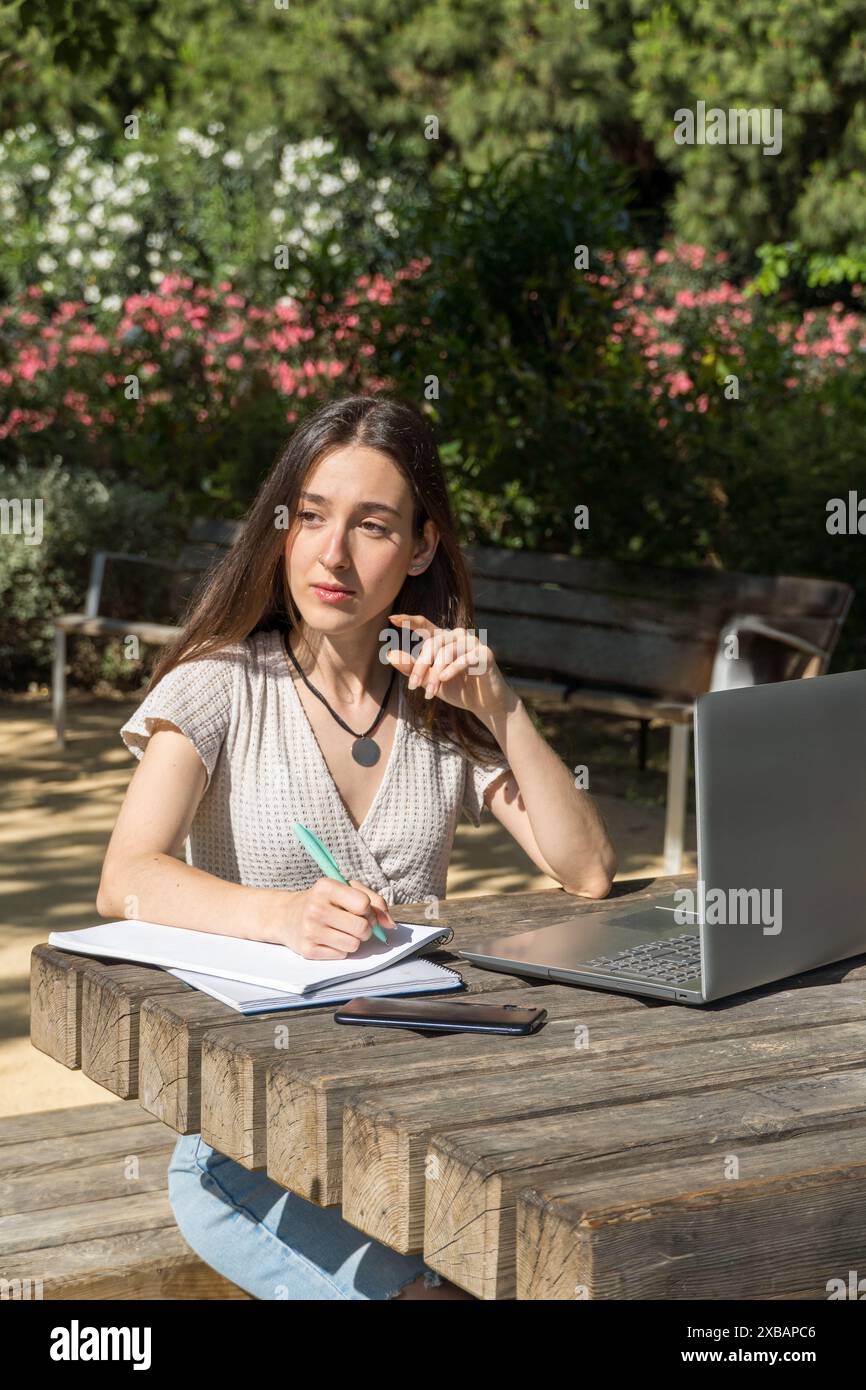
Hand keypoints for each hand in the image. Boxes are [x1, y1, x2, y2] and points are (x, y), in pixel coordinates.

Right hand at [264, 878, 395, 958]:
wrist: (286, 915)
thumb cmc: (323, 901)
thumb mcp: (345, 889)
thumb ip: (373, 901)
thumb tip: (390, 924)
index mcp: (326, 887)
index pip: (364, 904)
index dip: (370, 912)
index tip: (363, 912)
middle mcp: (316, 908)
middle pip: (362, 928)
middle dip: (365, 929)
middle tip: (355, 925)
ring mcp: (310, 930)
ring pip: (354, 945)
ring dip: (353, 941)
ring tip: (340, 931)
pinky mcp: (308, 950)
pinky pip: (341, 956)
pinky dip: (340, 950)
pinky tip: (328, 939)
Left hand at [386, 613, 515, 718]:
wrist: (484, 703)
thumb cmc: (457, 689)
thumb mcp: (430, 681)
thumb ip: (411, 668)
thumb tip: (389, 654)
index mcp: (443, 639)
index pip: (424, 625)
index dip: (409, 621)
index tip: (392, 619)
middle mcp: (458, 636)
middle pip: (432, 644)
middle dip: (420, 666)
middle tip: (412, 686)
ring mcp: (472, 643)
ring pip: (446, 652)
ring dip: (435, 674)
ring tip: (429, 694)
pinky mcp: (485, 654)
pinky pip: (463, 659)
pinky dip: (451, 670)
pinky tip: (443, 680)